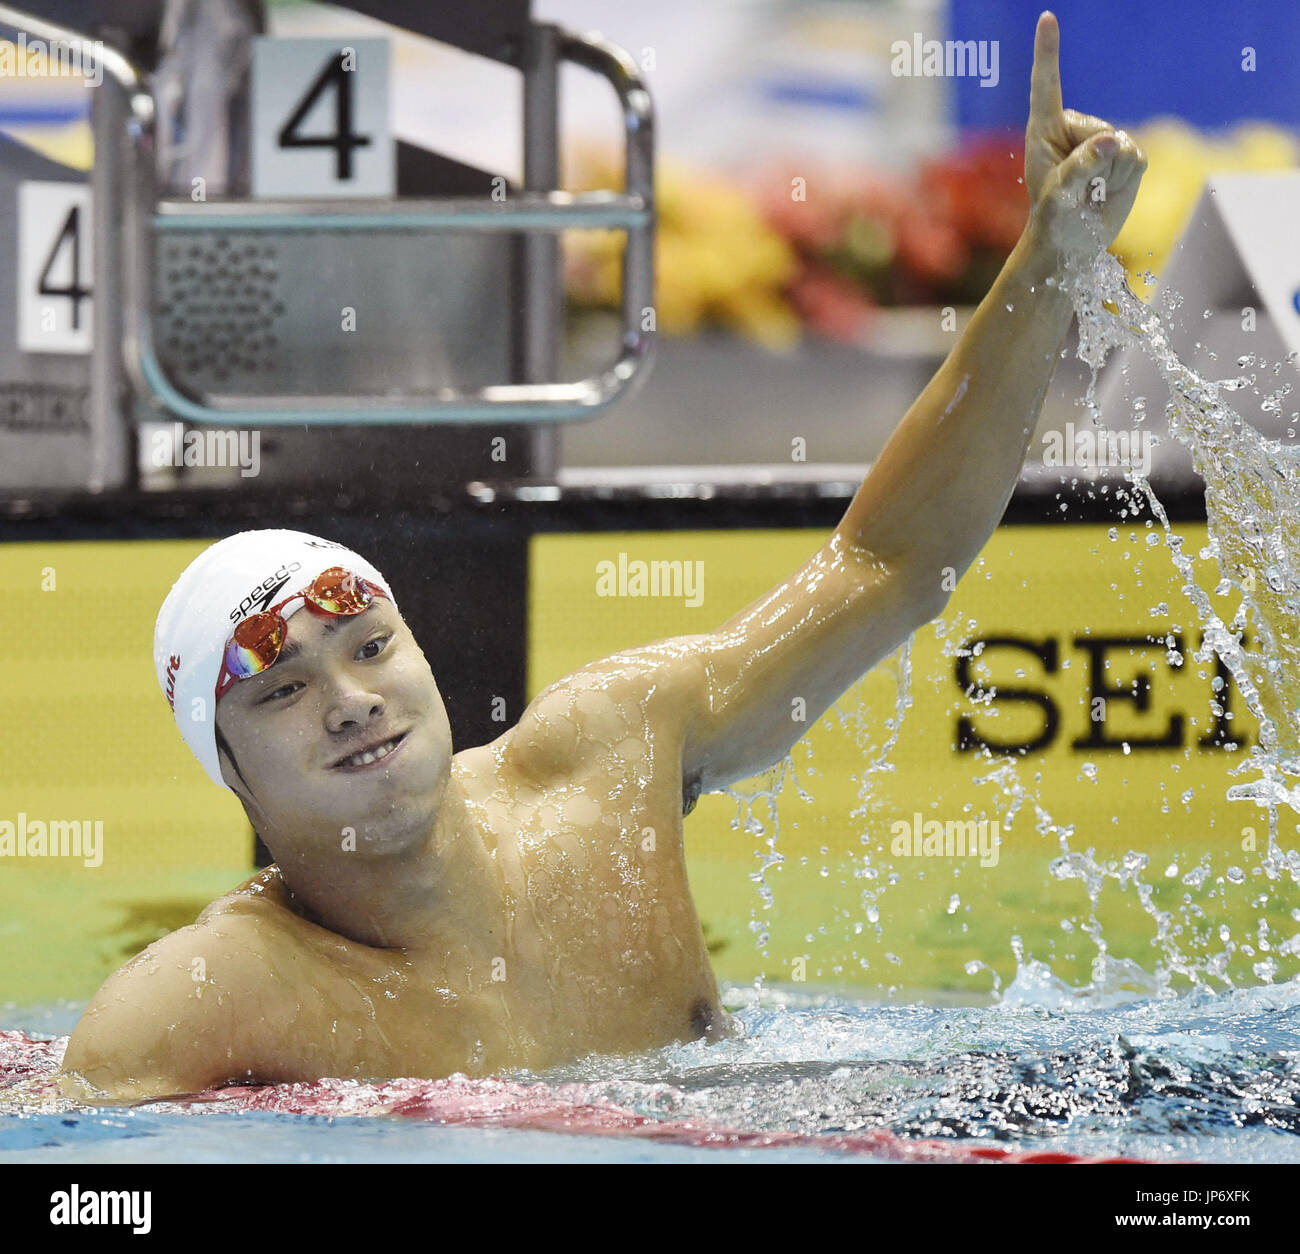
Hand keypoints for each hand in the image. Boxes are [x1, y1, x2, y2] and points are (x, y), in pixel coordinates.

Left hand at [1024, 11, 1146, 255]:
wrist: (1071, 243)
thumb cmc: (1054, 219)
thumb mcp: (1060, 196)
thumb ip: (1082, 167)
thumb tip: (1112, 141)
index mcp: (1045, 130)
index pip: (1047, 85)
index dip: (1048, 52)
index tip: (1046, 18)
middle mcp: (1074, 128)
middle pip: (1102, 132)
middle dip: (1095, 167)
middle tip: (1079, 191)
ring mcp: (1101, 139)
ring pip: (1123, 146)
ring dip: (1110, 178)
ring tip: (1091, 192)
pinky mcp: (1125, 153)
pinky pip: (1137, 158)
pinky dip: (1126, 180)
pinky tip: (1107, 190)